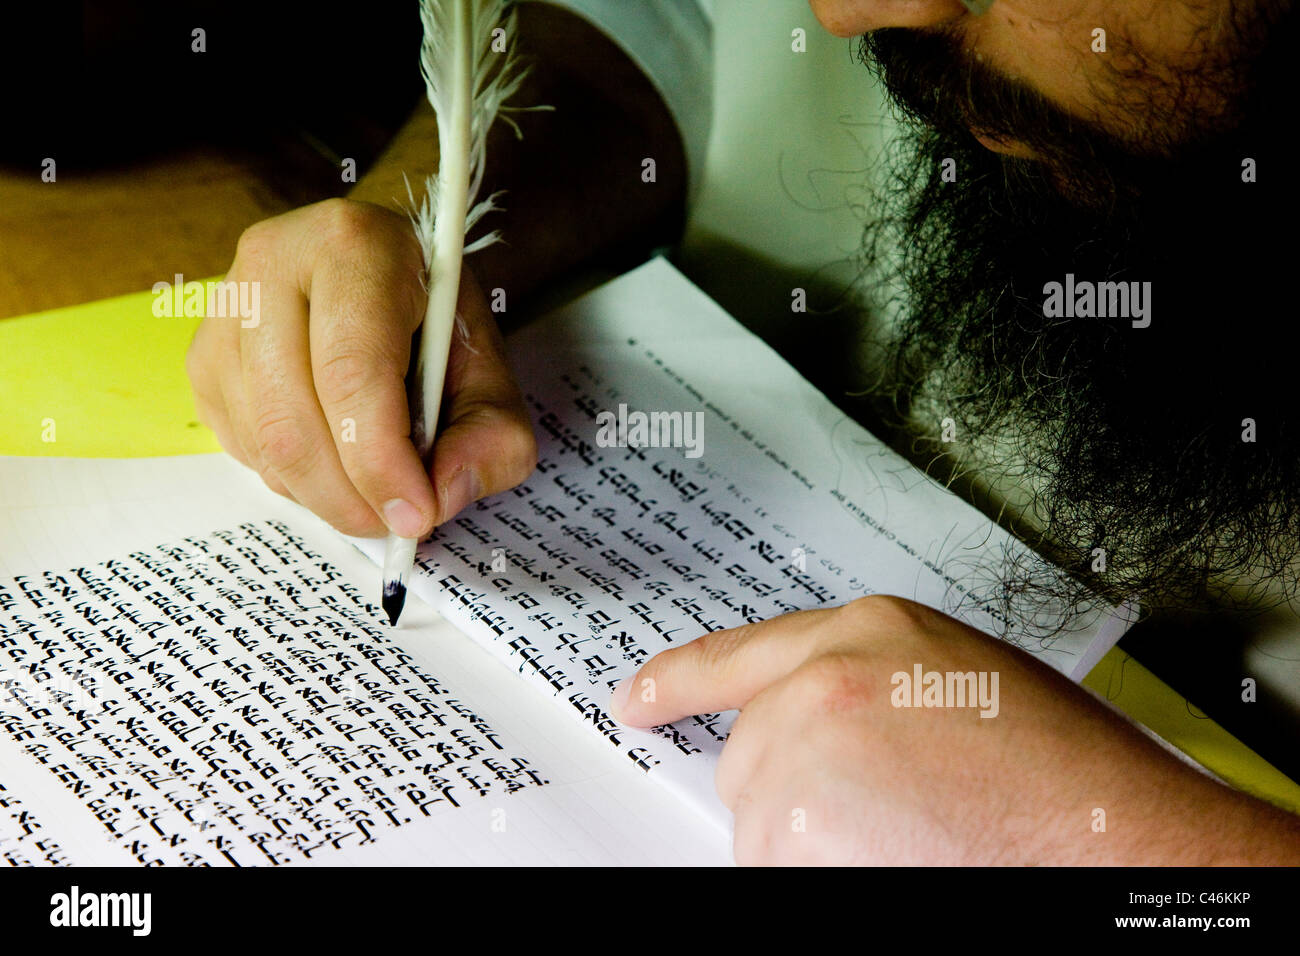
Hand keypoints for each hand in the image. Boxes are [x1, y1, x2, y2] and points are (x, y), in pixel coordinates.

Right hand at [186, 198, 536, 536]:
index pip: (352, 373)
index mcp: (355, 247)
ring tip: (373, 489)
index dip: (380, 461)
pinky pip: (240, 447)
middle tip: (395, 523)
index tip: (416, 515)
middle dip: (349, 495)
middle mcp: (275, 263)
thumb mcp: (490, 371)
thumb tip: (440, 497)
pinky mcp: (203, 354)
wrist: (386, 274)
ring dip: (323, 494)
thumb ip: (491, 436)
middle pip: (293, 418)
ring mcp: (227, 308)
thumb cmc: (433, 320)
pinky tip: (334, 455)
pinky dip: (293, 478)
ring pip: (262, 442)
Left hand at [609, 595, 1299, 864]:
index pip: (743, 650)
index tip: (638, 698)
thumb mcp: (960, 679)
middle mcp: (822, 677)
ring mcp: (803, 746)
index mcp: (870, 630)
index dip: (681, 679)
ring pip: (759, 814)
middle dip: (794, 787)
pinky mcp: (793, 821)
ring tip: (900, 835)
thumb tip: (821, 719)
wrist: (1107, 836)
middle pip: (752, 750)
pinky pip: (771, 858)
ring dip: (808, 838)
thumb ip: (876, 682)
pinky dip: (813, 868)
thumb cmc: (1059, 769)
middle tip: (875, 808)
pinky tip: (886, 856)